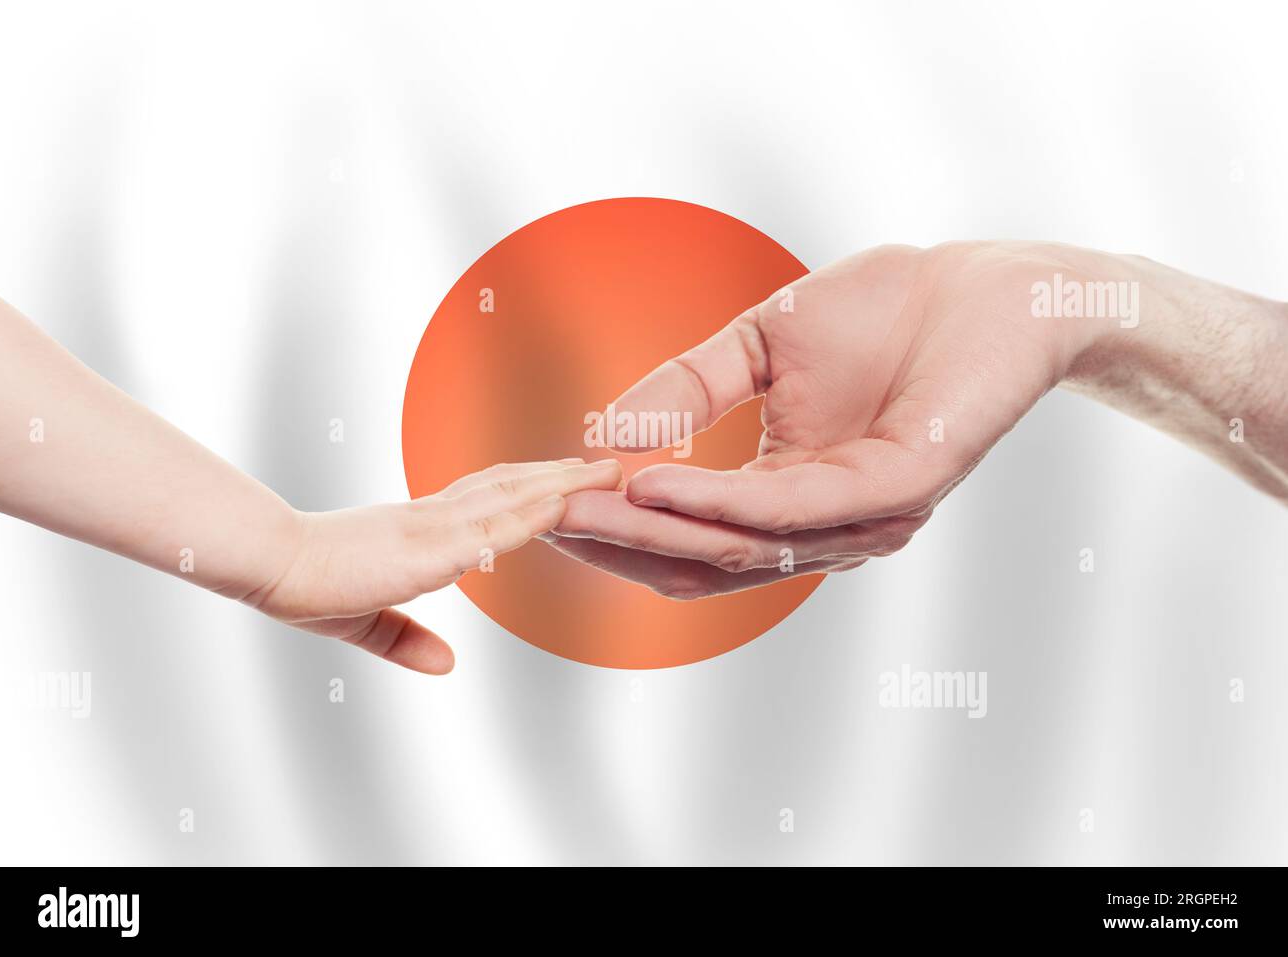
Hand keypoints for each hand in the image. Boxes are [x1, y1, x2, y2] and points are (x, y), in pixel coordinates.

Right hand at [249, 458, 621, 671]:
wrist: (271, 562)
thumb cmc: (304, 584)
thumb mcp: (365, 623)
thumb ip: (406, 641)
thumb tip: (446, 664)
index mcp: (417, 529)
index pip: (482, 498)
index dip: (524, 488)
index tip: (556, 480)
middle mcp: (434, 517)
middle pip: (510, 486)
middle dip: (558, 476)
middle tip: (602, 465)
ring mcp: (436, 527)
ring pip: (514, 497)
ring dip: (564, 485)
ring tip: (607, 472)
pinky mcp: (432, 546)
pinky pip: (496, 525)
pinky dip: (535, 513)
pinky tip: (566, 503)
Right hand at [546, 242, 1119, 597]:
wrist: (986, 280)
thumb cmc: (884, 309)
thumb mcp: (755, 345)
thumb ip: (687, 391)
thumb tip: (600, 433)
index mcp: (791, 497)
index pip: (690, 536)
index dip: (618, 527)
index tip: (544, 505)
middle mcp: (825, 525)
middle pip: (704, 561)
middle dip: (619, 542)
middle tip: (543, 518)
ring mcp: (864, 516)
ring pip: (741, 546)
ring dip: (655, 529)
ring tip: (581, 504)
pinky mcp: (901, 488)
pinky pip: (794, 509)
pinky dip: (718, 501)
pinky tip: (657, 484)